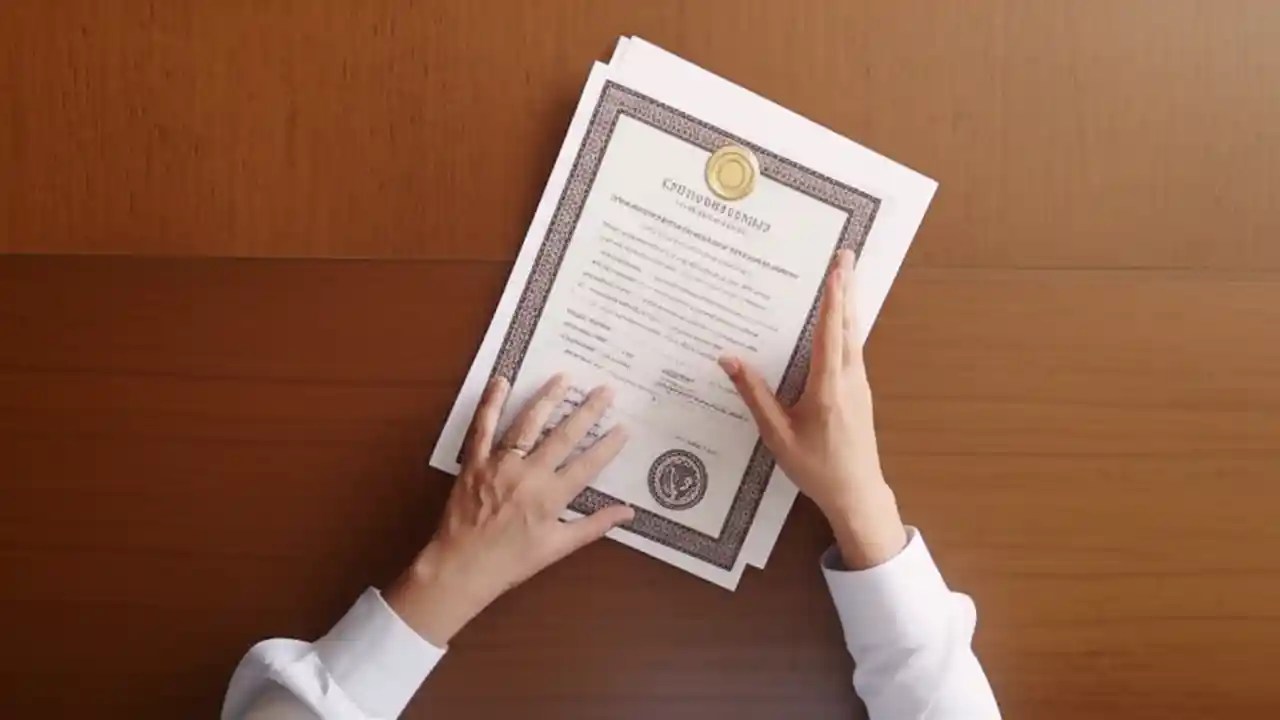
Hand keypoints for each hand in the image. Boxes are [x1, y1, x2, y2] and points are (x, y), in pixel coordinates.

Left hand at [386, 374, 632, 645]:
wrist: (462, 567)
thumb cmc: (512, 562)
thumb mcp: (558, 547)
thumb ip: (594, 526)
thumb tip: (628, 513)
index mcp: (552, 496)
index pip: (588, 464)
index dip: (609, 445)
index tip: (624, 426)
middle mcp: (529, 474)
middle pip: (564, 436)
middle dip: (588, 411)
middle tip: (606, 389)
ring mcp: (500, 464)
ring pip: (528, 423)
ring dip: (548, 398)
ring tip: (564, 377)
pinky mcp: (475, 461)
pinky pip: (484, 427)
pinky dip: (491, 402)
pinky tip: (502, 381)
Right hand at [718, 249, 906, 569]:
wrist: (857, 493)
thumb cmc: (815, 467)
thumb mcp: (777, 435)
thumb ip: (754, 395)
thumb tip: (729, 359)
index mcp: (828, 388)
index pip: (831, 334)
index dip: (832, 298)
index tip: (836, 268)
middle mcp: (849, 379)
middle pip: (849, 324)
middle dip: (847, 287)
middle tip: (846, 254)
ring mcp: (859, 384)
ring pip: (855, 335)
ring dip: (848, 304)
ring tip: (843, 274)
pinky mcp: (860, 391)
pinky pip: (853, 349)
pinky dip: (846, 326)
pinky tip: (839, 319)